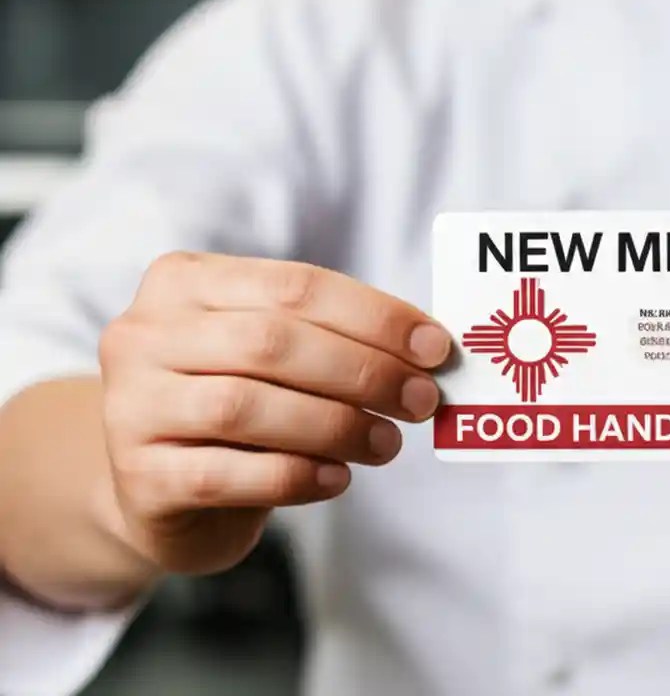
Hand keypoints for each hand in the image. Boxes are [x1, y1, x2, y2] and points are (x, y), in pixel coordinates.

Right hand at [99, 252, 449, 574]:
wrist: (157, 488)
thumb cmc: (237, 405)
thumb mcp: (272, 355)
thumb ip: (333, 340)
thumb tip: (428, 351)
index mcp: (184, 283)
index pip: (295, 286)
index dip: (375, 316)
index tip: (435, 348)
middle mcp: (144, 335)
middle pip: (271, 342)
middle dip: (363, 371)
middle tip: (421, 400)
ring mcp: (131, 407)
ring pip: (246, 406)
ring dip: (336, 425)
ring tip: (388, 443)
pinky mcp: (139, 479)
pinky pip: (227, 474)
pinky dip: (295, 475)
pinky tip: (338, 478)